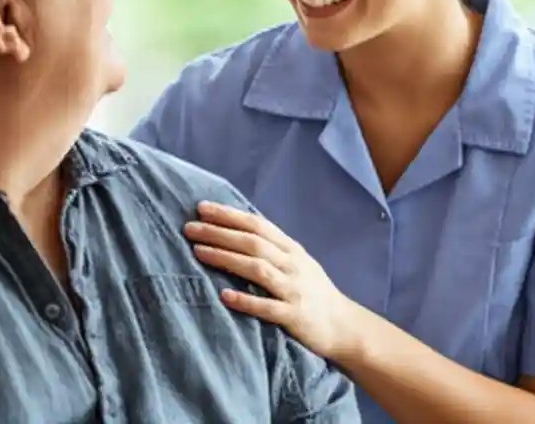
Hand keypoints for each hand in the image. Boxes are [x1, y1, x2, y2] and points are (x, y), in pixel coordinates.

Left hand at [184, 201, 357, 360]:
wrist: (345, 327)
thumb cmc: (314, 293)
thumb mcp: (298, 263)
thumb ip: (272, 248)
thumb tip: (236, 230)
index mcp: (292, 249)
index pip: (257, 225)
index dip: (229, 215)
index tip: (201, 208)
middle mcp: (293, 265)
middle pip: (252, 243)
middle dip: (219, 233)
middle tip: (189, 228)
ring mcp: (294, 290)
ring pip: (257, 268)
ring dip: (226, 259)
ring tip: (198, 252)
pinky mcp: (294, 316)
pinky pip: (267, 307)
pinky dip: (245, 300)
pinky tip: (224, 296)